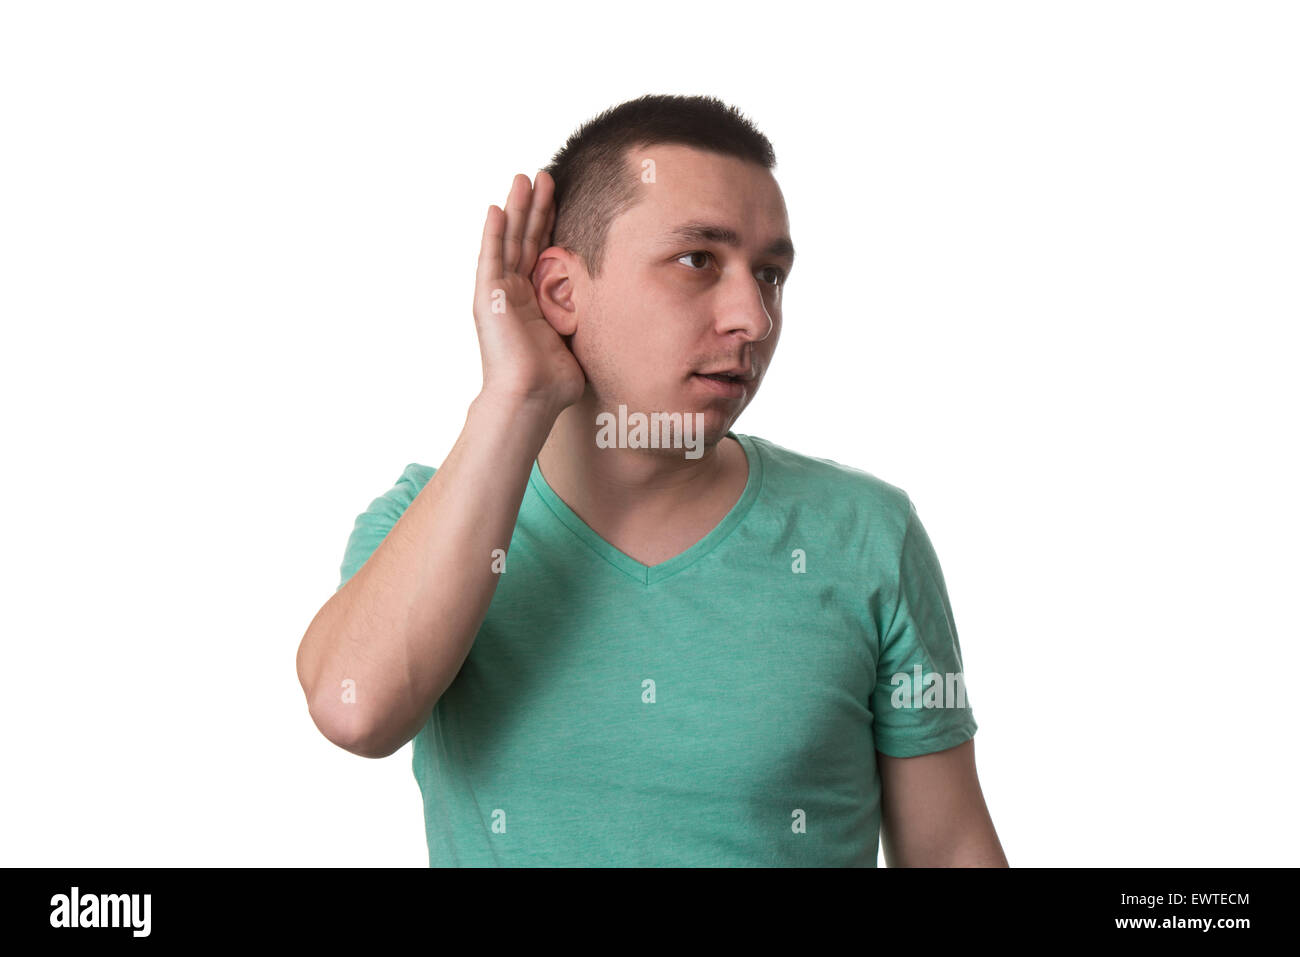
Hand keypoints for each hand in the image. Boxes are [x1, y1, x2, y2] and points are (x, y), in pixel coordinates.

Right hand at [472, 170, 585, 414]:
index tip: (562, 196)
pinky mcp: (488, 298)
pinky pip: (491, 258)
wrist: (531, 397)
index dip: (551, 224)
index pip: (543, 252)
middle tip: (544, 175)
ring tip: (524, 178)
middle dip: (535, 206)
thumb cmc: (555, 382)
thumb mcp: (577, 338)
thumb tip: (619, 310)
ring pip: (509, 240)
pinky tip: (498, 207)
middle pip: (526, 239)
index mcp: (535, 300)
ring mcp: (499, 294)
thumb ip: (586, 318)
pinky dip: (494, 233)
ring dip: (517, 208)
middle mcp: (515, 293)